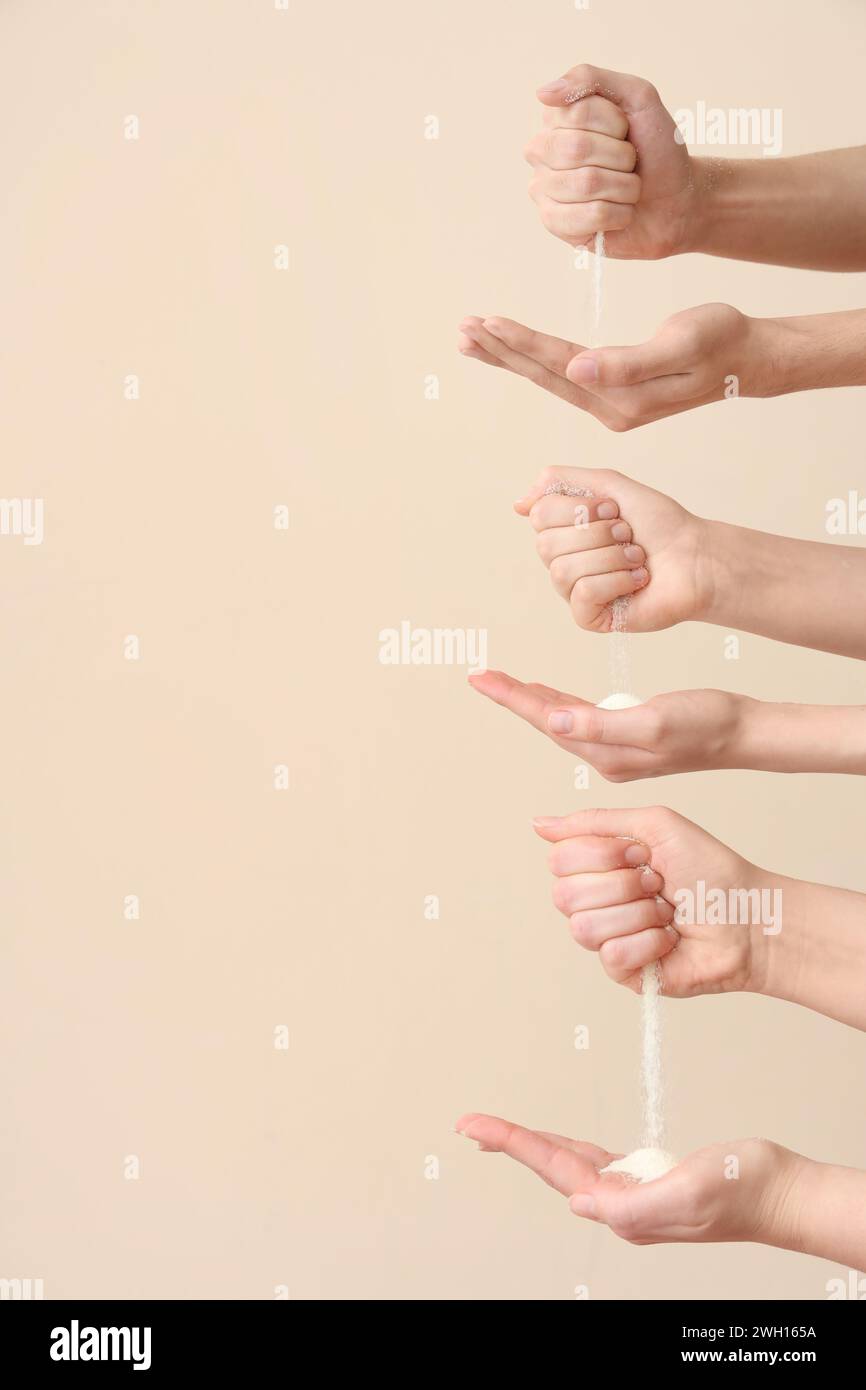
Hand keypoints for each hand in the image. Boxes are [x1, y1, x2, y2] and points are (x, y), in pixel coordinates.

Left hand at [455, 1114, 803, 1248]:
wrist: (783, 1193)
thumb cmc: (745, 1188)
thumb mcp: (691, 1191)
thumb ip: (636, 1204)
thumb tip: (583, 1204)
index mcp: (625, 1208)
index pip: (554, 1168)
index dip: (512, 1142)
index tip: (473, 1125)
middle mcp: (623, 1204)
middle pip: (552, 1166)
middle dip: (510, 1143)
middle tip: (470, 1124)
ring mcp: (636, 1193)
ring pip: (570, 1164)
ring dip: (534, 1146)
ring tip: (499, 1133)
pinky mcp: (652, 1179)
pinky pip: (597, 1162)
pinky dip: (571, 1147)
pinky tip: (563, 1144)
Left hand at [458, 304, 770, 431]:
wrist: (748, 358)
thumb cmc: (721, 341)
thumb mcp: (680, 345)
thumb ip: (628, 362)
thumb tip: (577, 370)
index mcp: (622, 399)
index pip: (558, 367)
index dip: (519, 344)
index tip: (484, 323)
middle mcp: (610, 408)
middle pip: (543, 376)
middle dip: (500, 351)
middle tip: (460, 330)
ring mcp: (611, 405)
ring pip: (548, 376)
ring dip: (509, 356)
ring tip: (471, 338)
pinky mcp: (615, 395)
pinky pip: (563, 375)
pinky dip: (533, 359)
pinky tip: (513, 351)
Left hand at [470, 672, 747, 781]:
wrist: (742, 734)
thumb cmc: (705, 724)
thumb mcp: (653, 722)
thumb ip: (602, 724)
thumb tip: (554, 720)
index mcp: (605, 752)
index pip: (547, 720)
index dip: (512, 697)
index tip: (479, 678)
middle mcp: (605, 756)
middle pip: (548, 721)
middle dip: (513, 698)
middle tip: (480, 676)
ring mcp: (617, 750)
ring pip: (563, 721)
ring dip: (534, 701)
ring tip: (505, 684)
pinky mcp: (630, 739)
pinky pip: (584, 719)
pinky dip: (562, 703)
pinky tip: (552, 694)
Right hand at [514, 466, 710, 632]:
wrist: (696, 557)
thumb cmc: (659, 524)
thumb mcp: (609, 486)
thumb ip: (560, 482)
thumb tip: (518, 505)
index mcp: (564, 531)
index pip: (539, 515)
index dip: (579, 508)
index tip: (614, 508)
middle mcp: (563, 561)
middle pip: (546, 544)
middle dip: (597, 534)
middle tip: (627, 535)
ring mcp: (574, 591)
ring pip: (563, 570)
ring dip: (611, 557)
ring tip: (636, 559)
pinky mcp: (590, 617)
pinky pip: (582, 593)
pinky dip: (616, 581)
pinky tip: (636, 581)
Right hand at [528, 63, 697, 259]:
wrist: (675, 199)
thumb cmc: (655, 149)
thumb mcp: (637, 97)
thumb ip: (591, 79)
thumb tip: (543, 93)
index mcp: (557, 118)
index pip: (578, 113)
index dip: (615, 124)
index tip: (626, 132)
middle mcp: (542, 151)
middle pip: (577, 148)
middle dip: (620, 157)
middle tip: (629, 163)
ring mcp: (544, 189)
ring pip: (586, 184)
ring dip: (624, 187)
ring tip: (627, 189)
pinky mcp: (554, 223)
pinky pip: (589, 216)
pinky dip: (619, 214)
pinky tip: (618, 213)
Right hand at [532, 806, 772, 997]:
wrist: (750, 916)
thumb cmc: (711, 871)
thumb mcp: (655, 826)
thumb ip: (594, 822)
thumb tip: (539, 823)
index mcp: (599, 866)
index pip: (560, 859)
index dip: (602, 853)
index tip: (642, 852)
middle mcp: (597, 902)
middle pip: (565, 894)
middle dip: (622, 883)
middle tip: (657, 883)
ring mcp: (608, 939)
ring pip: (584, 928)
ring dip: (637, 914)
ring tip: (666, 912)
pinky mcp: (625, 973)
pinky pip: (612, 956)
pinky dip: (649, 942)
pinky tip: (669, 939)